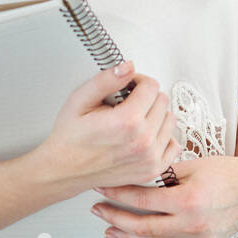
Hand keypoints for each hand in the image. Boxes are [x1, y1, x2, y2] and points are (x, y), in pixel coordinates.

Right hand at [39, 61, 180, 191]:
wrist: (64, 170)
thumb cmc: (70, 136)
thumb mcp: (80, 100)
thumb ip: (106, 80)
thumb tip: (128, 67)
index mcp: (127, 121)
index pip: (151, 86)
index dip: (138, 81)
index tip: (127, 87)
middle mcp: (143, 141)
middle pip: (163, 101)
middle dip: (147, 97)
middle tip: (127, 104)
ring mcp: (150, 158)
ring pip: (170, 120)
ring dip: (155, 115)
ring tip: (134, 120)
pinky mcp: (153, 170)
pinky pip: (174, 145)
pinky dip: (162, 137)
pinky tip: (144, 135)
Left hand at [91, 155, 237, 237]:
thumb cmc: (224, 173)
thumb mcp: (192, 165)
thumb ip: (162, 173)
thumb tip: (133, 175)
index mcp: (189, 200)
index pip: (143, 201)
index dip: (119, 195)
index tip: (103, 189)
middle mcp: (193, 224)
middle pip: (144, 227)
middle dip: (116, 219)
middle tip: (99, 211)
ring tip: (111, 229)